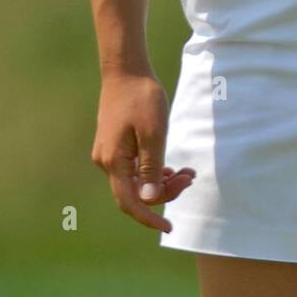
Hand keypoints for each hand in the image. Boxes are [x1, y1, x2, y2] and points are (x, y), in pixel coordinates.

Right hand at [91, 71, 196, 232]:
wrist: (125, 70)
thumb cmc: (142, 97)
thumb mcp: (154, 132)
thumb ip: (151, 168)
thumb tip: (149, 199)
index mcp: (114, 162)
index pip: (130, 203)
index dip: (150, 218)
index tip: (170, 227)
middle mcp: (106, 162)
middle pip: (135, 193)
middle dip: (164, 192)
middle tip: (190, 177)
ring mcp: (109, 153)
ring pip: (136, 181)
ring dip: (161, 181)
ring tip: (187, 172)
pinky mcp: (115, 145)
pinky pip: (133, 168)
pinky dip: (153, 170)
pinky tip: (171, 168)